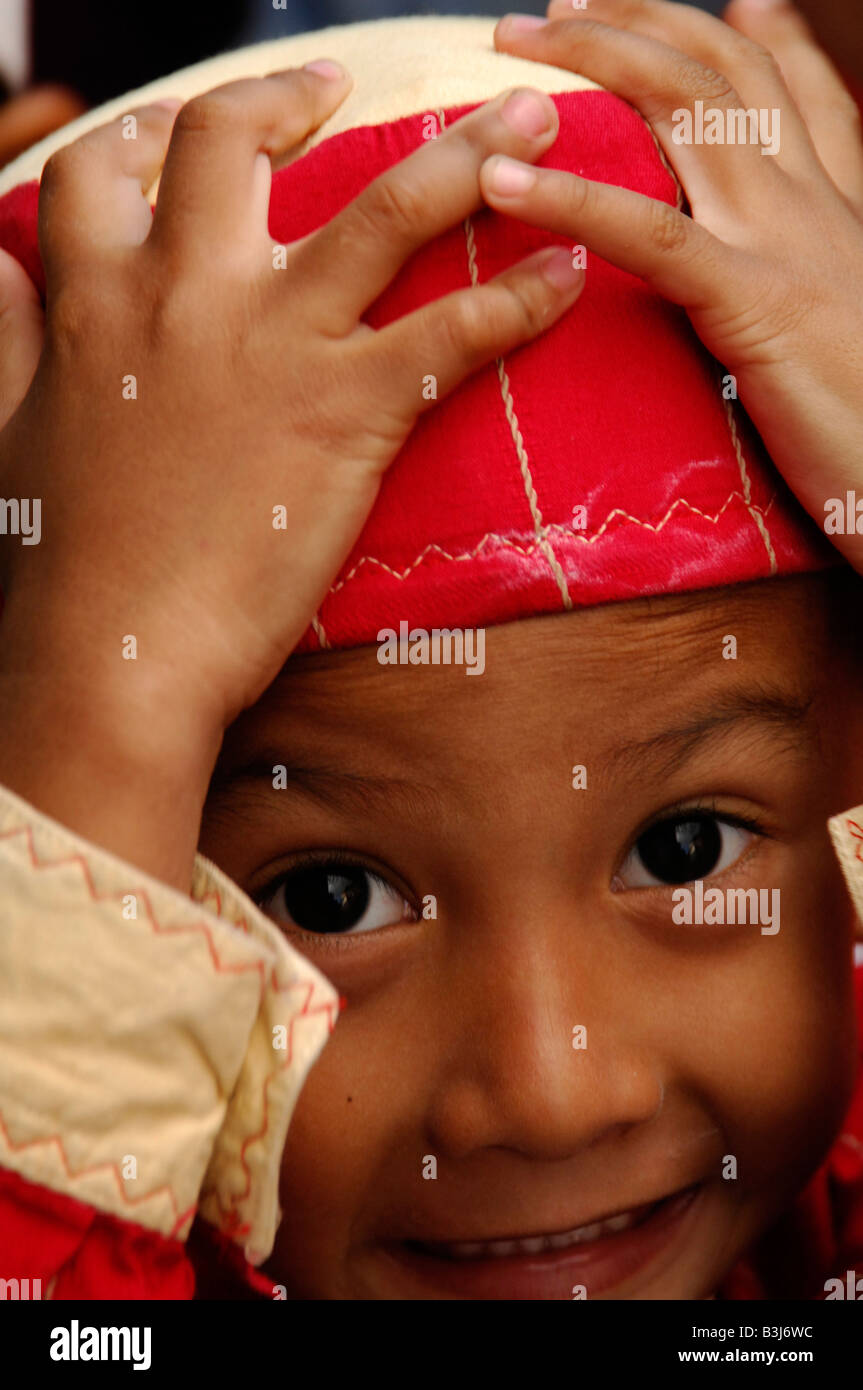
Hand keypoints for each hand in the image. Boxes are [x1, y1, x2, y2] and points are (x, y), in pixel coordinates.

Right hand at [0, 65, 582, 884]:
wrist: (117, 653)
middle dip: (290, 87)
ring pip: (386, 207)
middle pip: (237, 137)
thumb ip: (9, 331)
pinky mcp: (347, 411)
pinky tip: (569, 276)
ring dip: (468, 152)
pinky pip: (453, 331)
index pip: (108, 167)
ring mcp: (274, 344)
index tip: (177, 130)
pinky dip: (520, 298)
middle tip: (337, 81)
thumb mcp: (9, 422)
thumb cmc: (63, 560)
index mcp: (98, 295)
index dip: (145, 133)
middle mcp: (186, 293)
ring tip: (528, 122)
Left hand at [481, 1, 862, 570]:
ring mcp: (785, 241)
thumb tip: (740, 261)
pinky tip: (505, 181)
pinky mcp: (755, 303)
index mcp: (834, 205)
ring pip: (688, 110)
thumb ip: (802, 270)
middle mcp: (811, 201)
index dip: (730, 30)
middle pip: (717, 69)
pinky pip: (652, 234)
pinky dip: (572, 199)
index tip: (668, 2)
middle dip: (628, 24)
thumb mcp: (836, 322)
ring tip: (514, 51)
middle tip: (544, 16)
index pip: (786, 85)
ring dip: (593, 64)